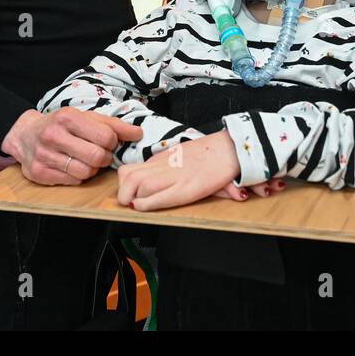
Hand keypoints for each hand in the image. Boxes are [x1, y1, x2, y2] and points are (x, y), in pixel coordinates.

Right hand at [1, 108, 143, 185]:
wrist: (24, 134)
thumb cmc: (61, 125)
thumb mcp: (85, 118)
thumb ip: (112, 125)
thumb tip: (138, 133)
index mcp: (67, 118)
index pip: (106, 136)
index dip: (112, 142)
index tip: (108, 141)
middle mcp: (53, 136)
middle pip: (97, 157)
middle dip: (104, 158)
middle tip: (100, 154)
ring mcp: (44, 156)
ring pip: (86, 173)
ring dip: (92, 169)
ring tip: (86, 160)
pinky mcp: (39, 173)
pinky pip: (72, 181)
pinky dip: (78, 176)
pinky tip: (72, 166)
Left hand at [117, 130, 276, 210]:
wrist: (232, 148)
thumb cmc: (210, 155)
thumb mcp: (180, 157)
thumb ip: (166, 169)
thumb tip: (150, 188)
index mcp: (162, 160)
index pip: (130, 170)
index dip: (123, 185)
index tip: (128, 194)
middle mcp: (165, 166)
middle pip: (128, 177)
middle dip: (122, 193)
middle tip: (128, 202)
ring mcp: (175, 176)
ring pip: (138, 185)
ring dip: (131, 199)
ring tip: (136, 205)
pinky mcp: (188, 187)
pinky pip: (160, 197)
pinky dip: (147, 204)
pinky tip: (146, 207)